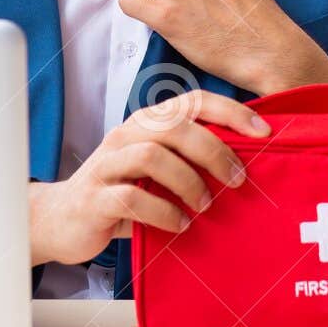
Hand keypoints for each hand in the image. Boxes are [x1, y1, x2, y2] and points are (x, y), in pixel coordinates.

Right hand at [27, 90, 271, 265]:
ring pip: (152, 156)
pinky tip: (179, 226)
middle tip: (237, 180)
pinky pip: (130, 198)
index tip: (264, 133)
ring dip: (188, 182)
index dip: (231, 112)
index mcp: (149, 123)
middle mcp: (126, 135)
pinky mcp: (93, 197)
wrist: (63, 220)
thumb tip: (250, 163)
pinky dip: (163, 212)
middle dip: (214, 151)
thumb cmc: (123, 193)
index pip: (193, 101)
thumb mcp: (159, 171)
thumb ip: (191, 160)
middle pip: (175, 126)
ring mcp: (107, 164)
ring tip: (205, 206)